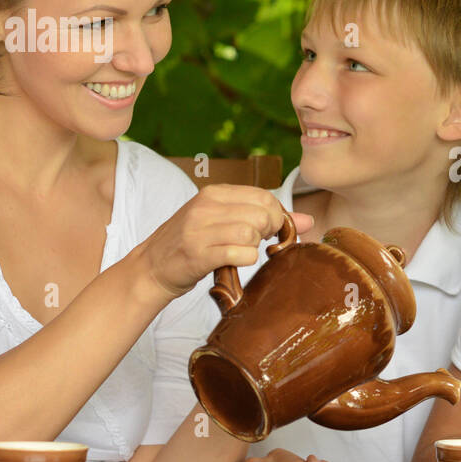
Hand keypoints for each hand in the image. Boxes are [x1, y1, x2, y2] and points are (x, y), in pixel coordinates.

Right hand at [137, 185, 310, 299]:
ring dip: (254, 247)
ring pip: (251, 233)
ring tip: (240, 251)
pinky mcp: (197, 254)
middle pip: (261, 214)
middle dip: (267, 232)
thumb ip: (265, 217)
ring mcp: (199, 230)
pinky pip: (239, 254)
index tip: (267, 230)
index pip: (263, 196)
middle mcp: (206, 207)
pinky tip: (234, 261)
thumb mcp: (224, 221)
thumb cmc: (193, 243)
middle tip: (256, 242)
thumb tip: (309, 220)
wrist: (151, 268)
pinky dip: (244, 260)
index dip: (275, 215)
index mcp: (214, 193)